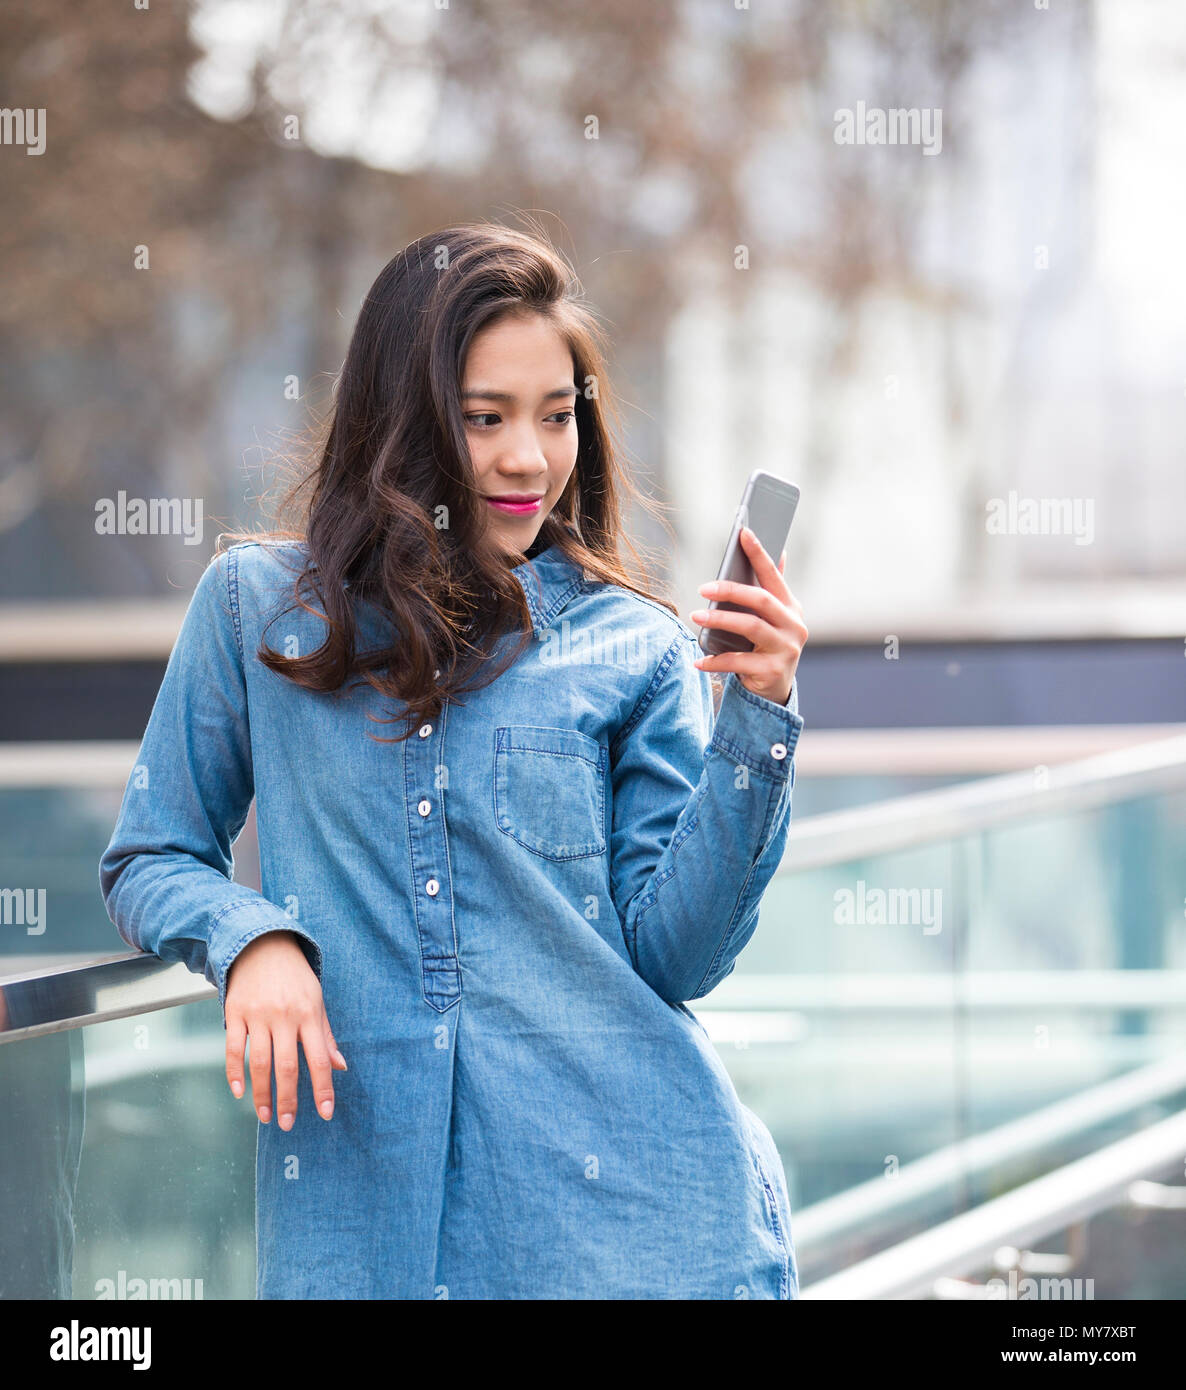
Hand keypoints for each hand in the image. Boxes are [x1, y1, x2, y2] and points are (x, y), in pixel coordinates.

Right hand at [224, 930, 346, 1130]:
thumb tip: (341, 1067)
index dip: (323, 1088)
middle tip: (287, 1124)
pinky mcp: (235, 1012)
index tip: (326, 1113)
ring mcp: (258, 1014)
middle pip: (287, 1067)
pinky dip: (234, 1072)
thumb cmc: (295, 977)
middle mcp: (285, 1016)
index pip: (320, 1059)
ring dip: (261, 1094)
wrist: (263, 944)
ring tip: (264, 1115)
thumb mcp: (317, 1000)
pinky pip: (233, 1048)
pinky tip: (239, 1091)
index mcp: (310, 1014)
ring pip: (259, 1063)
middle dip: (288, 1100)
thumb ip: (326, 1035)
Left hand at [689, 527, 807, 706]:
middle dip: (731, 590)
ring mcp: (786, 649)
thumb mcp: (772, 618)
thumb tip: (781, 554)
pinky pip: (739, 661)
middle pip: (761, 600)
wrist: (775, 689)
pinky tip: (699, 660)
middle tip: (703, 588)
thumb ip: (772, 590)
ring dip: (720, 620)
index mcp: (791, 607)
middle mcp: (794, 625)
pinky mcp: (773, 671)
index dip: (759, 554)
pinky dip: (715, 661)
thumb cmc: (766, 646)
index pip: (773, 575)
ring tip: (696, 616)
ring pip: (751, 627)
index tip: (744, 532)